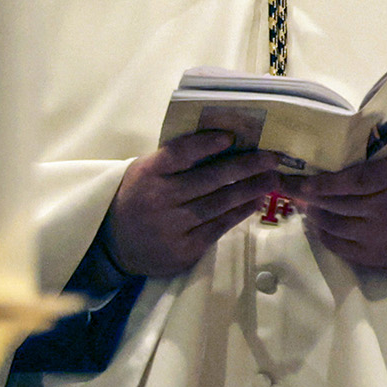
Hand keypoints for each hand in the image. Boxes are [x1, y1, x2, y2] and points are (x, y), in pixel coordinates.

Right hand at [103, 131, 283, 278]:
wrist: (113, 245)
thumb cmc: (140, 197)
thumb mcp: (147, 171)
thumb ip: (176, 159)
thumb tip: (226, 140)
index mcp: (148, 173)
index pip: (179, 153)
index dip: (206, 144)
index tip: (231, 137)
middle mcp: (158, 199)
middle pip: (209, 178)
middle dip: (246, 166)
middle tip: (273, 158)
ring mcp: (171, 227)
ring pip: (219, 203)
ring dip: (251, 189)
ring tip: (273, 178)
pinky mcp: (183, 250)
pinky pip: (218, 227)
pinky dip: (240, 212)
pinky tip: (256, 201)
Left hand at [292, 153, 386, 274]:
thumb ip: (370, 166)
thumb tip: (330, 169)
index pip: (349, 182)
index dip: (321, 183)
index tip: (299, 182)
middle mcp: (384, 211)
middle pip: (336, 204)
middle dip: (309, 198)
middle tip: (292, 191)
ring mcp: (376, 237)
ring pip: (333, 225)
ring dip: (315, 215)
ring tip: (307, 207)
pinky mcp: (371, 257)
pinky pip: (337, 245)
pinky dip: (323, 234)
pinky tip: (319, 225)